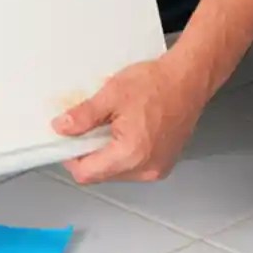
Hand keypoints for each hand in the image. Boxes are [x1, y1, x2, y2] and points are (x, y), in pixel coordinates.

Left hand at [51, 55, 209, 184]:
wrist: (189, 78)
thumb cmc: (158, 83)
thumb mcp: (111, 95)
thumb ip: (83, 116)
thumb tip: (62, 128)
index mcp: (131, 154)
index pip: (86, 173)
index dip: (71, 157)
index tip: (67, 140)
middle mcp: (146, 168)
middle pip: (101, 174)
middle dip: (88, 154)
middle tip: (88, 128)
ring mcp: (157, 168)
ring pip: (116, 171)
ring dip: (105, 153)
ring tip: (110, 126)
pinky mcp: (164, 162)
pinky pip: (133, 166)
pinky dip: (122, 152)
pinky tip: (125, 130)